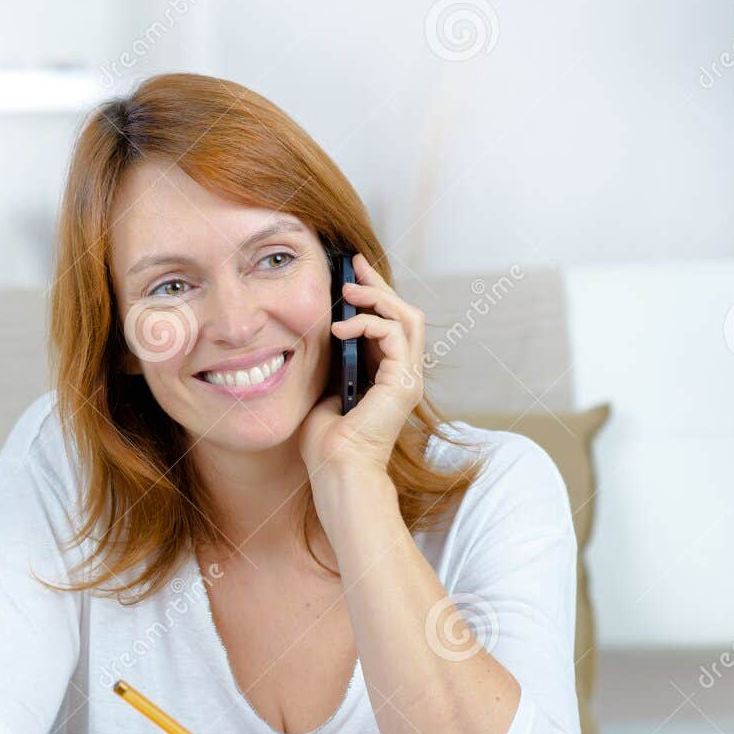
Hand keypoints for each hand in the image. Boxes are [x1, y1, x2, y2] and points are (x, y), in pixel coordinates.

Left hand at [298, 253, 425, 478]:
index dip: (372, 296)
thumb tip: (326, 333)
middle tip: (354, 264)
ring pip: (407, 317)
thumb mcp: (326, 388)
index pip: (388, 324)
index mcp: (386, 375)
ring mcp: (408, 378)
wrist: (337, 469)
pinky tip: (340, 327)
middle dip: (378, 284)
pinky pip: (394, 333)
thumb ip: (334, 363)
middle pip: (404, 314)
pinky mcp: (404, 382)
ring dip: (377, 297)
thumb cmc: (327, 441)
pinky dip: (368, 322)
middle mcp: (403, 374)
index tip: (350, 274)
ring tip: (347, 290)